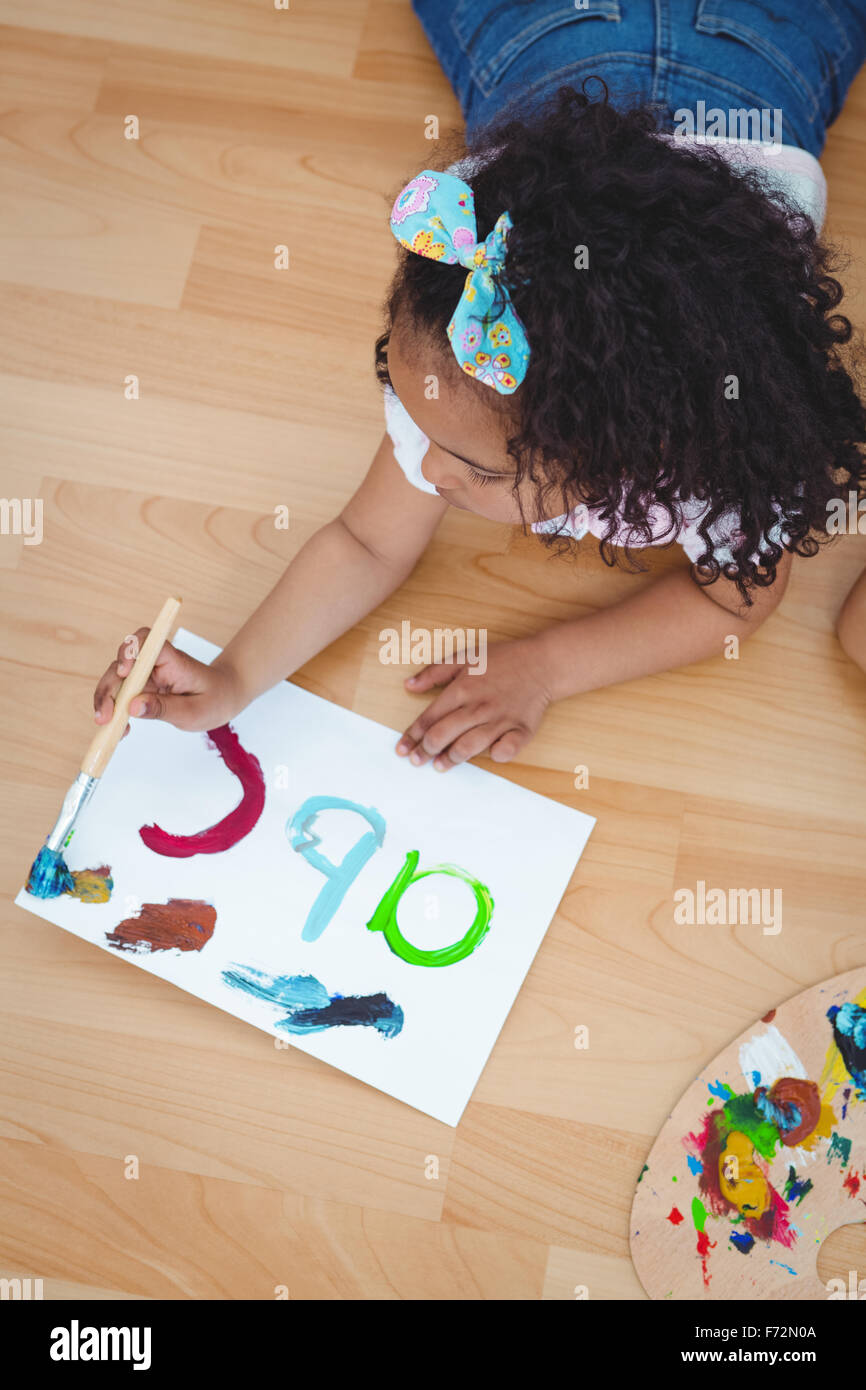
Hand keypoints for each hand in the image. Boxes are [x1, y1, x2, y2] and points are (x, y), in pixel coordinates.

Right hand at [93, 628, 244, 733]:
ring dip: (106, 700)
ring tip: (106, 724)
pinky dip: (115, 710)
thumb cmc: (214, 700)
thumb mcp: (194, 712)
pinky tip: (120, 729)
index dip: (129, 651)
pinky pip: (121, 695)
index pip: (146, 641)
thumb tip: (132, 707)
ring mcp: (146, 675)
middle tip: (104, 716)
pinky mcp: (142, 688)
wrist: (224, 697)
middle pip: (121, 663)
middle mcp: (154, 663)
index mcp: (172, 659)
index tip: (123, 672)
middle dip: (108, 687)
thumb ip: (164, 708)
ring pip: (116, 680)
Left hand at [395, 636, 552, 770]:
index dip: (412, 736)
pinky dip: (497, 755)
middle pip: (444, 735)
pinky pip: (507, 750)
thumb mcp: (465, 656)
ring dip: (451, 759)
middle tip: (418, 760)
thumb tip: (409, 686)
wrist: (542, 663)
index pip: (429, 718)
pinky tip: (489, 756)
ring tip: (441, 765)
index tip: (402, 749)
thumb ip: (434, 672)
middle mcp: (478, 707)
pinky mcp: (521, 730)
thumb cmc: (503, 660)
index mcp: (462, 689)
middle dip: (426, 751)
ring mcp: (500, 720)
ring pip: (469, 746)